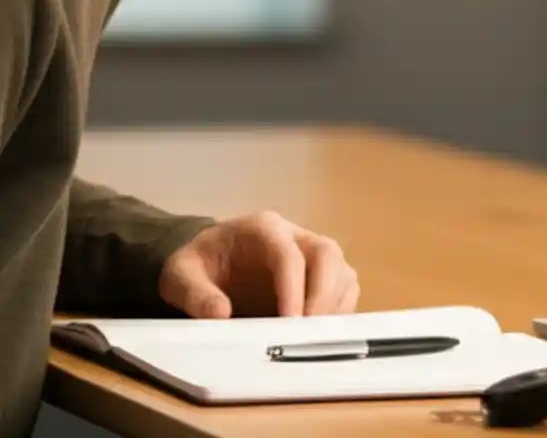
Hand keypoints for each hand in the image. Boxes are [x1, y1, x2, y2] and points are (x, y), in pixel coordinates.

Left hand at [158, 211, 359, 318]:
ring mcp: (313, 253)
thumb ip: (196, 293)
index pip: (288, 254)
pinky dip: (340, 311)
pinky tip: (323, 334)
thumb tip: (220, 314)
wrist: (209, 262)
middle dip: (324, 294)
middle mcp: (296, 236)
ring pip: (341, 270)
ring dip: (335, 304)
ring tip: (317, 337)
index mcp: (264, 229)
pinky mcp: (322, 274)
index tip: (289, 322)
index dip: (293, 288)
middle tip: (310, 330)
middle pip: (327, 255)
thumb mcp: (182, 275)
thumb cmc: (199, 265)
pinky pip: (344, 288)